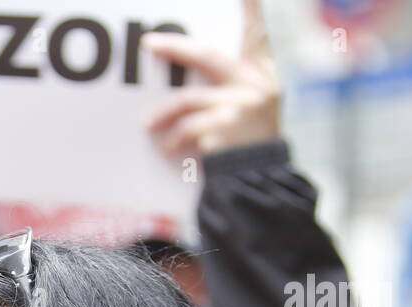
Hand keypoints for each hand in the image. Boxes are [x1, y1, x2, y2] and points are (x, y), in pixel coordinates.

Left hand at [143, 0, 278, 158]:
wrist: (257, 183)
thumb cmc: (246, 147)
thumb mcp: (251, 112)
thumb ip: (231, 88)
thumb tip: (189, 64)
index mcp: (263, 77)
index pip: (256, 36)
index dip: (251, 11)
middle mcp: (255, 86)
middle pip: (208, 56)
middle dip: (175, 48)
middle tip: (149, 43)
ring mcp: (241, 105)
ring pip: (189, 99)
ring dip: (164, 114)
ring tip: (148, 126)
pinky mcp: (225, 127)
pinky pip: (187, 126)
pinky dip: (174, 138)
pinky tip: (169, 149)